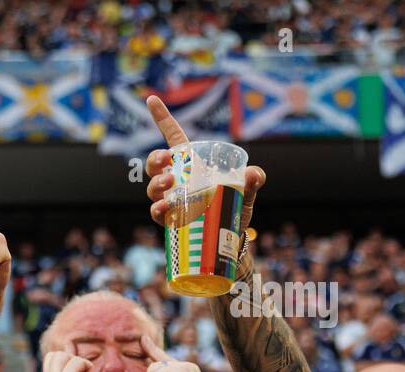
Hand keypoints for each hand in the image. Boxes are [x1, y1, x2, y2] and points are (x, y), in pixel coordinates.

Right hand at [142, 96, 263, 237]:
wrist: (229, 239)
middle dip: (155, 159)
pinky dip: (158, 209)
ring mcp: (170, 199)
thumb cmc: (235, 208)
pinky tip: (164, 208)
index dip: (162, 118)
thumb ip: (253, 180)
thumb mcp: (247, 191)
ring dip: (156, 183)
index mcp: (192, 164)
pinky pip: (157, 212)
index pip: (173, 137)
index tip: (152, 99)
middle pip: (155, 163)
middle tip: (166, 162)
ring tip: (169, 184)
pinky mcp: (170, 220)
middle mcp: (177, 180)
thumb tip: (253, 174)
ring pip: (153, 187)